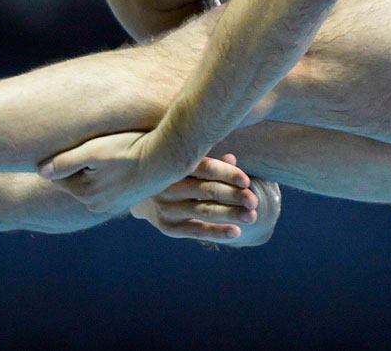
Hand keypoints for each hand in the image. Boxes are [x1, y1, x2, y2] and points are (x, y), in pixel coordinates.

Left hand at [39, 130, 206, 214]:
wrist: (167, 158)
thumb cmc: (130, 149)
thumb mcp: (94, 151)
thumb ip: (64, 161)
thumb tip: (39, 171)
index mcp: (84, 194)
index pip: (58, 176)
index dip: (62, 158)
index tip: (74, 144)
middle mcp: (96, 205)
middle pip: (74, 180)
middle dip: (78, 165)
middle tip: (95, 146)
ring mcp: (112, 205)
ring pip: (91, 182)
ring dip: (94, 169)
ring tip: (109, 153)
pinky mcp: (125, 200)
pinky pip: (107, 185)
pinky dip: (109, 174)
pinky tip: (120, 161)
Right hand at [129, 153, 259, 241]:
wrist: (135, 190)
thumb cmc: (171, 169)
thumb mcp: (185, 161)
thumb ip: (208, 160)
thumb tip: (232, 158)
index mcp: (175, 164)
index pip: (205, 168)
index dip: (227, 173)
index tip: (246, 181)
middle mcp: (168, 186)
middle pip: (207, 190)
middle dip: (234, 196)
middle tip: (254, 201)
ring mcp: (166, 208)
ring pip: (204, 211)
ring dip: (231, 214)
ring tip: (253, 216)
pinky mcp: (167, 226)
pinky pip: (196, 230)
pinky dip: (217, 231)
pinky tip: (236, 232)